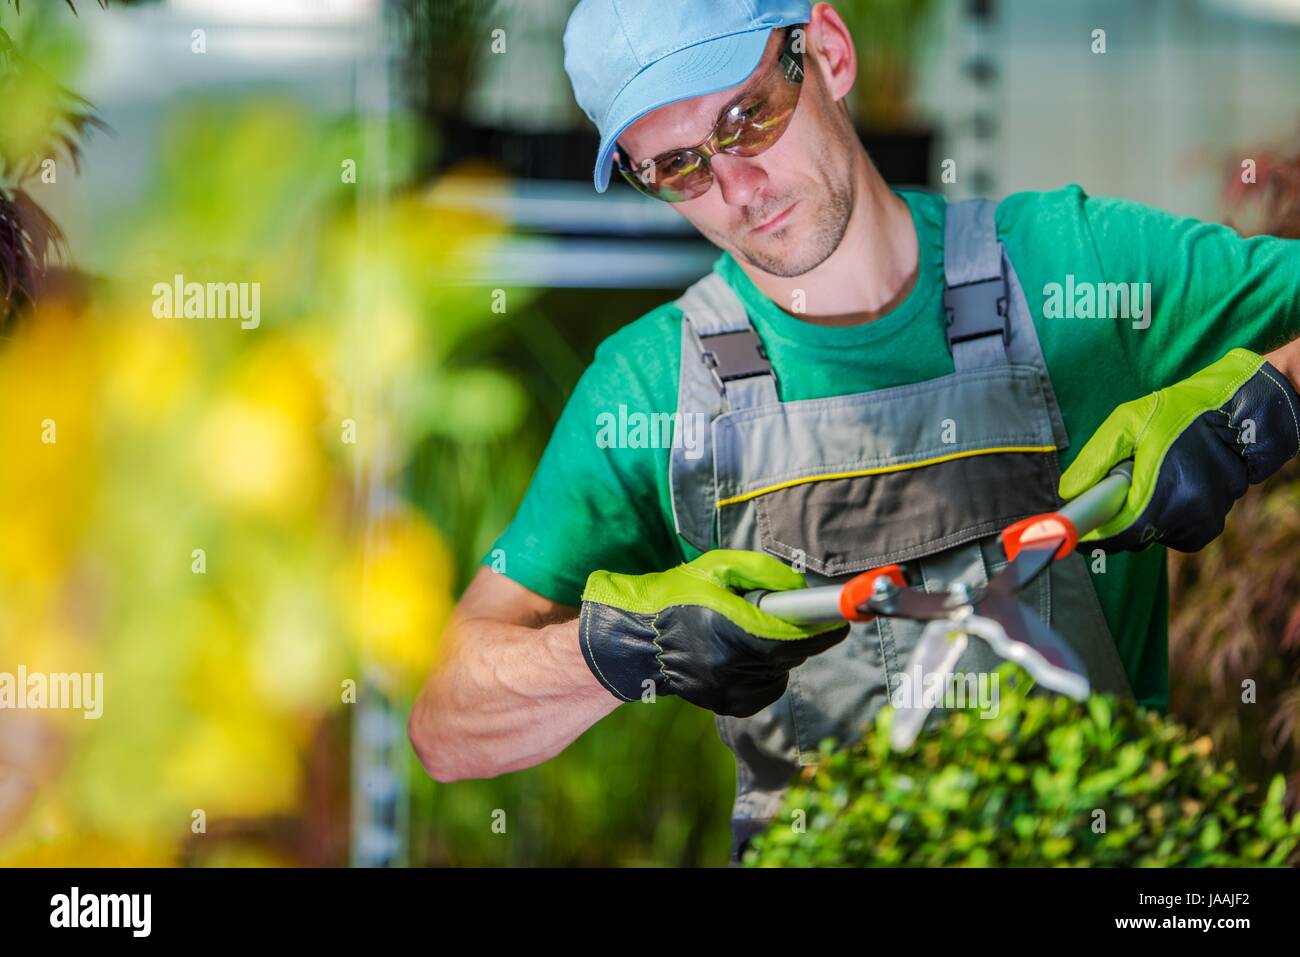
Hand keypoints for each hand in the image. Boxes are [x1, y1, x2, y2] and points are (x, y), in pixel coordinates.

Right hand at [578, 550, 848, 716]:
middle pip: (792, 653)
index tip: (844, 619)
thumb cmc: (674, 596)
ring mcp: (730, 690)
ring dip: (778, 652)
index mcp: (732, 631)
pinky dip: (765, 670)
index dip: (825, 629)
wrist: (635, 640)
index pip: (796, 637)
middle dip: (797, 633)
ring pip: (781, 670)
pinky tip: (739, 653)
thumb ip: (763, 573)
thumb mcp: (716, 568)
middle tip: (785, 614)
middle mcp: (733, 666)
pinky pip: (766, 686)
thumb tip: (802, 589)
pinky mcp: (728, 704)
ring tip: (749, 631)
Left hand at [1060, 348, 1299, 551]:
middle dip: (1114, 520)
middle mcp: (1184, 516)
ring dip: (1139, 517)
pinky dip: (1160, 518)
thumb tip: (1069, 492)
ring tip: (1150, 480)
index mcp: (1161, 493)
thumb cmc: (1180, 414)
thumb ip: (1095, 459)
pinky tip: (1168, 489)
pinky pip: (1170, 534)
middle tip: (1114, 488)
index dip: (1092, 534)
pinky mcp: (1209, 528)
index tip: (1076, 530)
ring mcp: (1200, 524)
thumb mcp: (1127, 422)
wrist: (1239, 416)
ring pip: (1149, 536)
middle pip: (1130, 538)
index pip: (1116, 535)